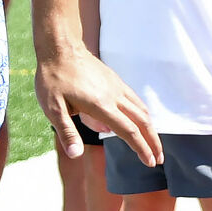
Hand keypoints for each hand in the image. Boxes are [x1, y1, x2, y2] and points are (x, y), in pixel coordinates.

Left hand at [38, 43, 159, 165]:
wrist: (60, 48)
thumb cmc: (53, 79)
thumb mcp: (52, 108)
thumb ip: (66, 132)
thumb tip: (75, 155)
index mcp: (101, 106)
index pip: (129, 131)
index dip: (141, 148)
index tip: (150, 162)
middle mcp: (115, 96)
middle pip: (143, 121)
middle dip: (153, 142)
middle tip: (159, 159)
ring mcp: (117, 87)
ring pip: (142, 109)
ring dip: (151, 128)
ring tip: (153, 143)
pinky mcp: (115, 80)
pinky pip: (135, 99)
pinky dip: (143, 114)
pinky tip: (140, 120)